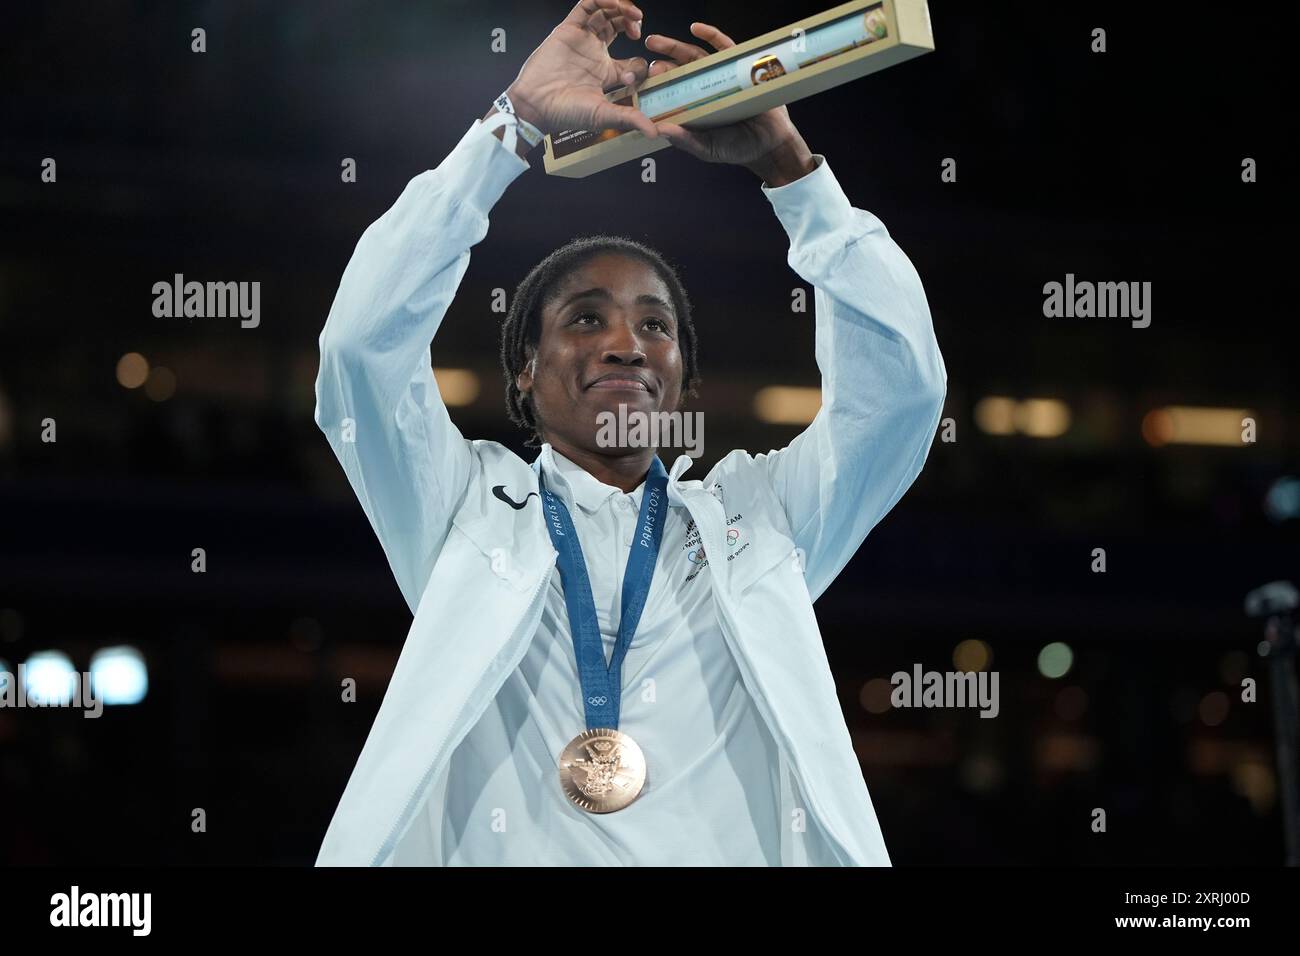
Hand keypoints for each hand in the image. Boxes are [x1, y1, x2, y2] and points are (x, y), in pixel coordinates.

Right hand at [507, 0, 658, 139]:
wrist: (536, 104)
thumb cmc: (565, 113)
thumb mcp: (604, 114)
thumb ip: (629, 119)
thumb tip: (654, 133)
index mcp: (605, 73)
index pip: (632, 60)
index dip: (640, 62)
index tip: (637, 73)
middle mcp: (594, 52)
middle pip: (619, 26)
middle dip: (632, 23)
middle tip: (638, 30)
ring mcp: (582, 38)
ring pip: (606, 12)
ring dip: (622, 9)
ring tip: (634, 16)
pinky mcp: (569, 28)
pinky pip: (587, 5)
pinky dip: (603, 0)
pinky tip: (615, 5)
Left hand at [645, 22, 812, 178]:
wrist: (771, 144)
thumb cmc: (738, 148)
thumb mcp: (708, 148)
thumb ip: (685, 140)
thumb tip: (659, 131)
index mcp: (692, 107)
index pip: (670, 91)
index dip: (657, 83)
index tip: (644, 77)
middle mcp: (703, 88)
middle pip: (679, 68)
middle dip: (663, 57)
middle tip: (648, 47)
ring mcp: (720, 76)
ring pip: (695, 56)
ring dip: (675, 45)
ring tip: (657, 41)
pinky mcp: (739, 67)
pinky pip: (724, 48)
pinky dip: (711, 36)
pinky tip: (696, 29)